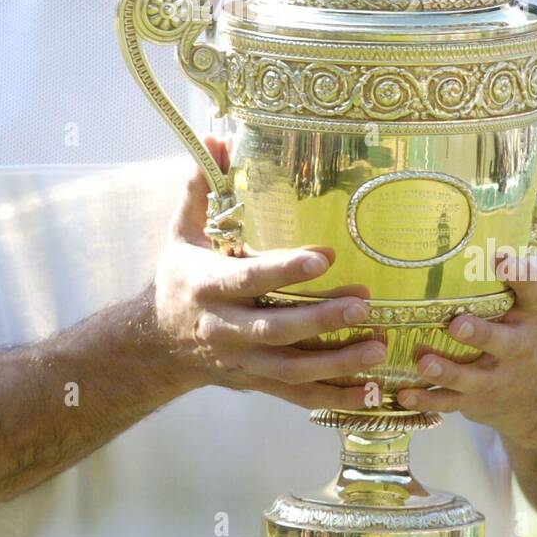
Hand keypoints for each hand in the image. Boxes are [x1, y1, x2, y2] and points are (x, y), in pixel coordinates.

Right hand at [152, 136, 384, 410]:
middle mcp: (224, 329)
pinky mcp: (256, 384)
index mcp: (206, 287)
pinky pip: (298, 397)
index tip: (325, 256)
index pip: (249, 279)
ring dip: (338, 362)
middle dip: (323, 320)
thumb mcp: (181, 233)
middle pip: (277, 329)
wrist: (157, 346)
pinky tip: (371, 393)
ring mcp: (242, 362)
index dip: (286, 270)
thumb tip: (215, 139)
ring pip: (292, 370)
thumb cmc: (178, 281)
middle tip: (366, 303)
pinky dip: (334, 398)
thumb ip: (199, 188)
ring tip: (380, 346)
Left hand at [396, 248, 536, 446]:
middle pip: (502, 342)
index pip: (533, 291)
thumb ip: (505, 279)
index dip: (520, 275)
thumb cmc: (519, 337)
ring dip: (446, 371)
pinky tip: (404, 394)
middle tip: (457, 325)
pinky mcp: (474, 401)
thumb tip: (468, 238)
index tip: (500, 259)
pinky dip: (426, 399)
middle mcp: (515, 348)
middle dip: (480, 334)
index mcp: (527, 317)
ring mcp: (495, 379)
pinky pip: (449, 401)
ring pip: (471, 378)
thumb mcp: (524, 309)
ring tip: (423, 362)